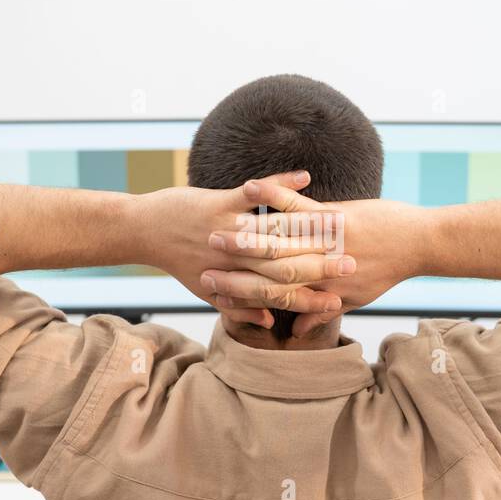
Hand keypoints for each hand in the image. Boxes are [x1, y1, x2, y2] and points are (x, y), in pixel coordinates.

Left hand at [135, 172, 357, 326]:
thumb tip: (268, 324)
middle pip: (290, 267)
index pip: (283, 296)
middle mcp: (234, 260)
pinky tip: (305, 175)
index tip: (343, 297)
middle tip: (356, 261)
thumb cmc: (179, 261)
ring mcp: (227, 230)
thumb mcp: (209, 291)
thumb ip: (240, 310)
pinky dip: (280, 184)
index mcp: (235, 282)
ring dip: (311, 225)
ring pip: (276, 231)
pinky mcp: (218, 204)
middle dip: (325, 264)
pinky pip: (255, 195)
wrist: (144, 231)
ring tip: (344, 220)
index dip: (314, 299)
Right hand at [202, 179, 427, 335]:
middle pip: (265, 267)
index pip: (269, 293)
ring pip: (276, 238)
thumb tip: (295, 331)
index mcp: (320, 288)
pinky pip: (298, 206)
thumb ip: (321, 311)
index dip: (238, 292)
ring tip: (213, 228)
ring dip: (243, 233)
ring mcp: (324, 240)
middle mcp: (317, 267)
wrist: (419, 243)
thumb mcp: (355, 298)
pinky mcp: (335, 215)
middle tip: (202, 259)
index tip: (211, 288)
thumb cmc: (387, 270)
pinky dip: (275, 194)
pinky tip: (252, 187)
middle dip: (232, 263)